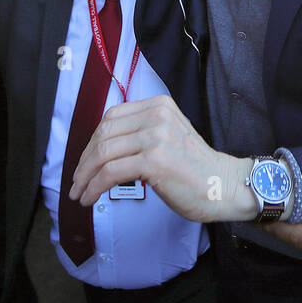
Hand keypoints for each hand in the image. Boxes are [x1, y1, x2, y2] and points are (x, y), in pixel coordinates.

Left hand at [69, 94, 250, 222]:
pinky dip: (94, 186)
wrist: (224, 186)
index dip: (92, 142)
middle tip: (77, 181)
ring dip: (85, 177)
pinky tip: (90, 197)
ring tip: (80, 193)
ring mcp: (156, 137)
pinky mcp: (154, 161)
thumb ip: (142, 133)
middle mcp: (156, 116)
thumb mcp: (168, 136)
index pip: (112, 118)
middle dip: (84, 161)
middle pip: (103, 134)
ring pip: (103, 154)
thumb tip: (104, 147)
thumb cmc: (196, 169)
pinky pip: (111, 173)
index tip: (85, 162)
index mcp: (159, 106)